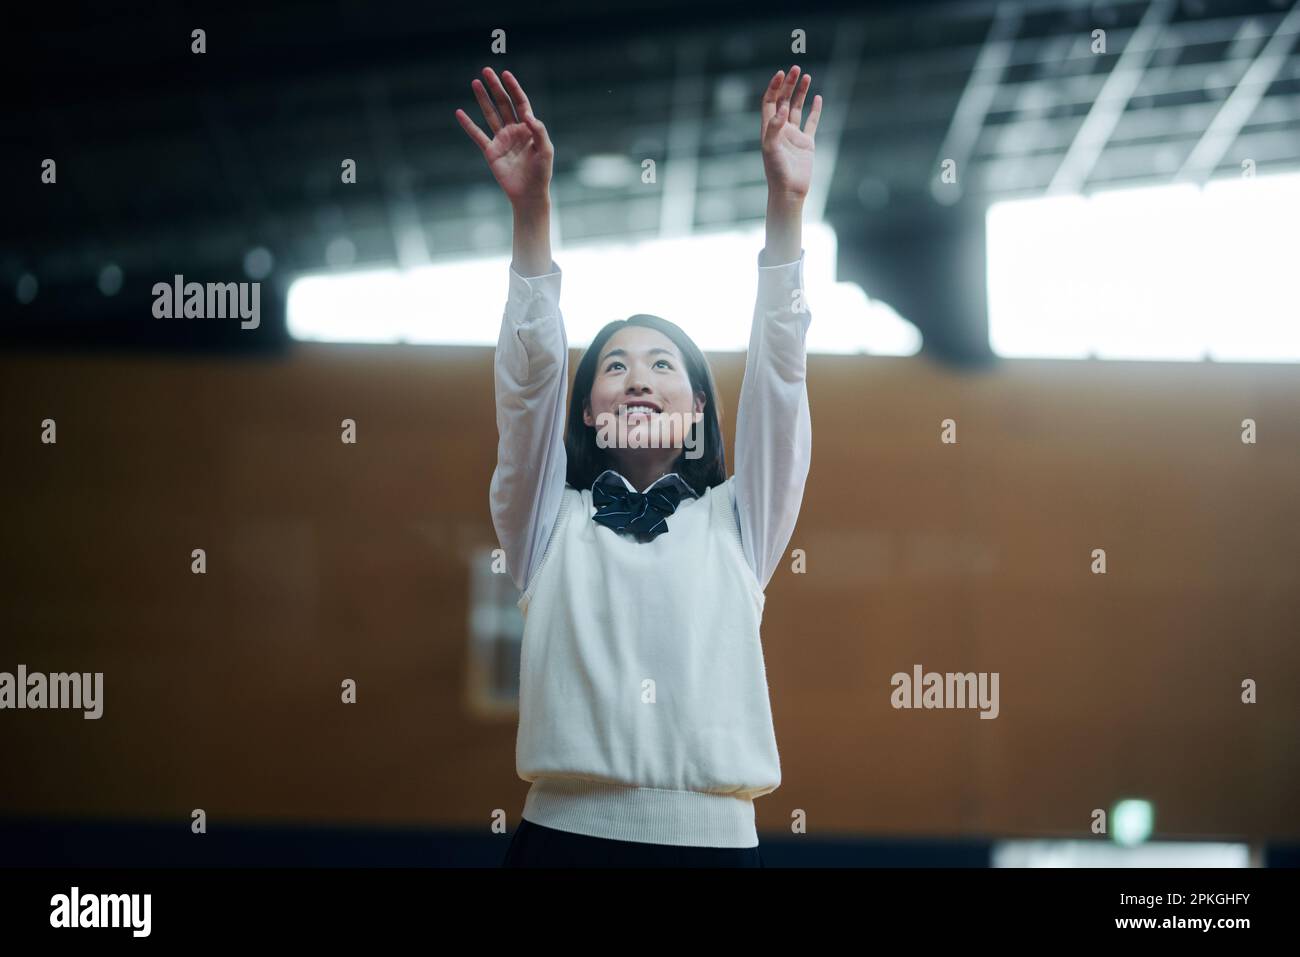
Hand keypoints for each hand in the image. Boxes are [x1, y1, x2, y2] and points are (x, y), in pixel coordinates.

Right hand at [455, 68, 552, 207]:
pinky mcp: (491, 151)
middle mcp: (514, 130)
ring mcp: (502, 140)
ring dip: (482, 99)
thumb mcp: (545, 150)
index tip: (506, 74)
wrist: (529, 194)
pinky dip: (468, 124)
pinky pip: (478, 135)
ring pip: (490, 114)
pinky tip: (460, 112)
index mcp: (529, 128)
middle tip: (486, 71)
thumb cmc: (541, 173)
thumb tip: (528, 115)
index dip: (514, 88)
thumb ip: (539, 131)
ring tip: (475, 82)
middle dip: (495, 87)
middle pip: (503, 104)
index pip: (520, 103)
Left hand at [760, 65, 821, 199]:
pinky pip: (811, 122)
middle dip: (788, 85)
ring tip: (806, 76)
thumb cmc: (776, 172)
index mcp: (768, 129)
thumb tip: (783, 109)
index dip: (774, 87)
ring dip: (800, 92)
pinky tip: (818, 98)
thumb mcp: (771, 148)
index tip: (781, 74)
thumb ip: (775, 128)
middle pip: (783, 101)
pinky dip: (815, 110)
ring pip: (797, 108)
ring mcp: (794, 136)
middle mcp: (780, 129)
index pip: (769, 102)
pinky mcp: (806, 143)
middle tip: (796, 69)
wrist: (790, 191)